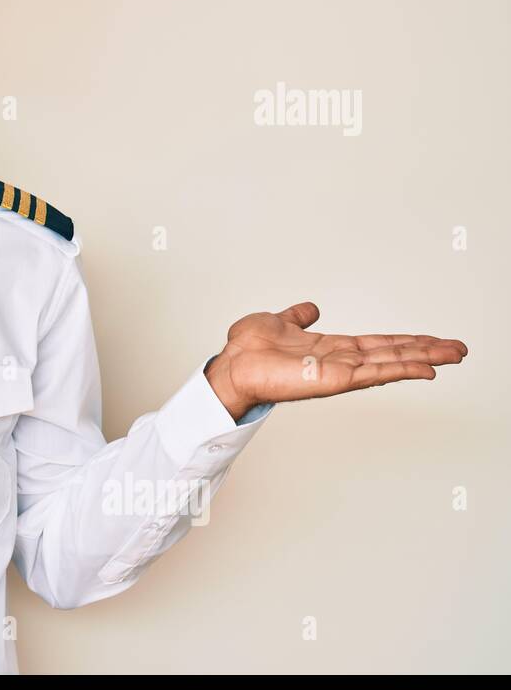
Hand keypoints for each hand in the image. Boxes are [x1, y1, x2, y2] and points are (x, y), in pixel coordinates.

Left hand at [204, 301, 467, 421]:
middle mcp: (339, 361)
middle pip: (392, 354)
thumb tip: (310, 309)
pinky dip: (401, 370)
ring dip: (424, 358)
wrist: (231, 365)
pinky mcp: (333, 380)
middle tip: (459, 349)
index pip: (376, 344)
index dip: (404, 341)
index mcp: (330, 347)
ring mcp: (339, 372)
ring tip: (454, 354)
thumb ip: (297, 317)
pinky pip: (374, 374)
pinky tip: (426, 368)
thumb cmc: (247, 349)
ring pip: (390, 363)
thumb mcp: (277, 321)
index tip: (431, 339)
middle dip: (426, 351)